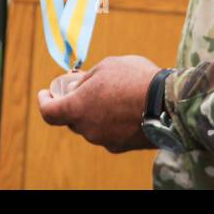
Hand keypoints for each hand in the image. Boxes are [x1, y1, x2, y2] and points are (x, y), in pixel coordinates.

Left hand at [37, 55, 160, 152]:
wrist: (168, 103)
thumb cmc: (134, 78)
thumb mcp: (106, 66)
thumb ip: (86, 78)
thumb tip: (77, 85)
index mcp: (77, 108)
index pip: (48, 113)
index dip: (44, 102)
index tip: (46, 94)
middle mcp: (87, 129)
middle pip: (72, 118)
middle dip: (74, 103)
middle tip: (84, 87)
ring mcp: (104, 140)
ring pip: (92, 126)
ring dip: (95, 112)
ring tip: (114, 94)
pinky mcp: (122, 146)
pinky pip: (109, 133)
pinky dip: (110, 122)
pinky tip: (125, 108)